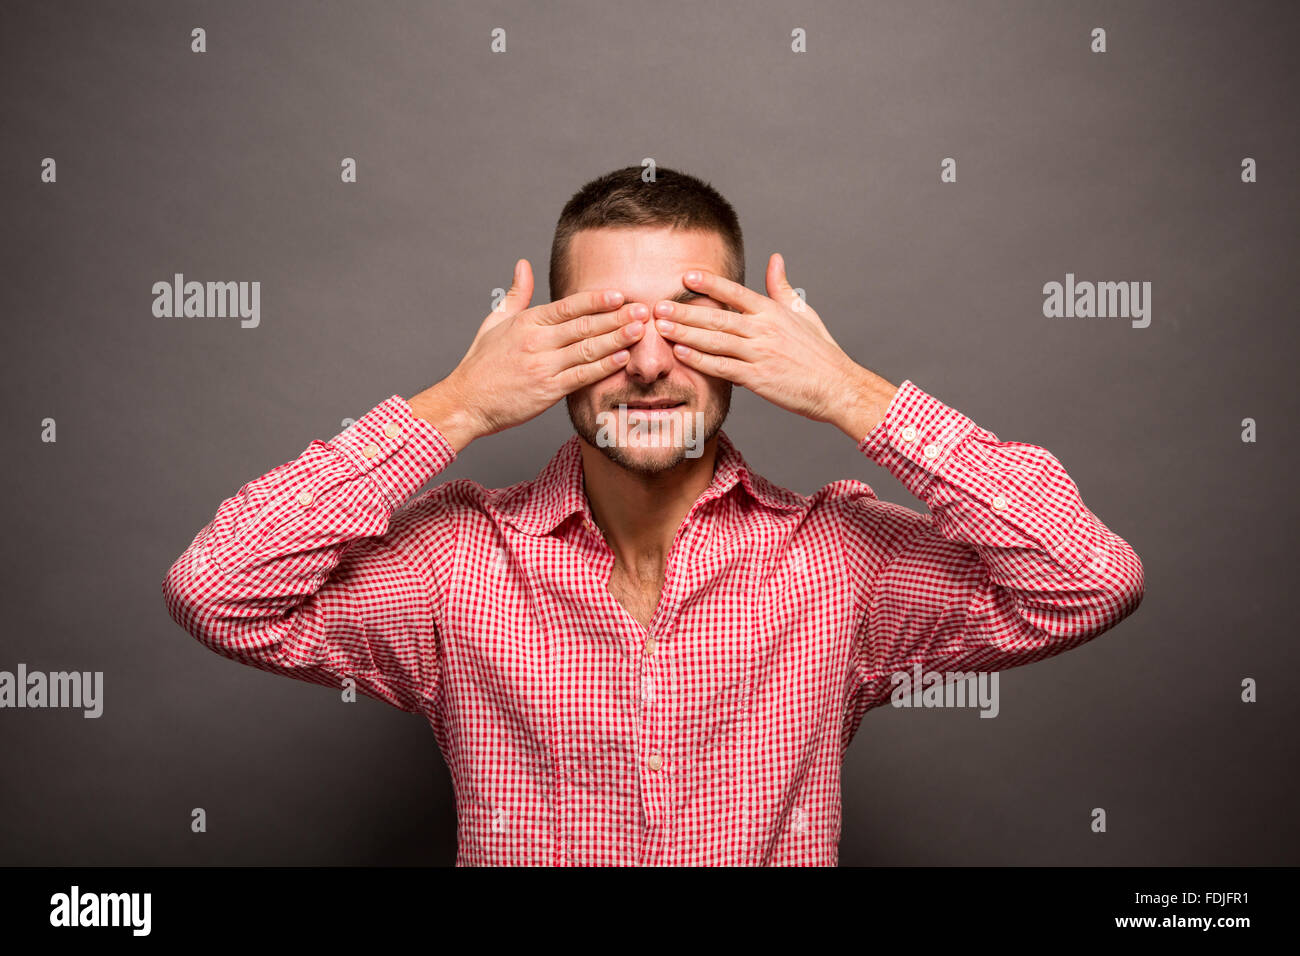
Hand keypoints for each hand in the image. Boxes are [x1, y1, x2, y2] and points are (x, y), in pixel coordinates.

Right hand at [408, 259, 647, 449]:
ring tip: (640, 330)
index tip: (619, 294)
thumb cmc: (480, 365)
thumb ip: (515, 294)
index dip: (596, 300)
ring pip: (587, 349)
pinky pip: (582, 376)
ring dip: (617, 339)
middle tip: (643, 309)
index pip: (568, 306)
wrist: (465, 402)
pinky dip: (604, 366)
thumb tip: (523, 265)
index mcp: (527, 322)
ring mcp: (543, 366)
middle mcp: (536, 342)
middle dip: (617, 317)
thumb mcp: (494, 322)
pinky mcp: (548, 390)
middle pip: (584, 325)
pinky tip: (622, 358)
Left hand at [650, 253, 896, 440]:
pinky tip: (682, 354)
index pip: (736, 292)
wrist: (837, 387)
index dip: (710, 284)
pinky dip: (701, 360)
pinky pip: (724, 367)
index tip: (686, 277)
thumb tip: (775, 259)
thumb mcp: (803, 313)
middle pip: (718, 316)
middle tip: (659, 306)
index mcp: (773, 312)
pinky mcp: (759, 378)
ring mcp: (761, 354)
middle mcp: (765, 330)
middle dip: (686, 311)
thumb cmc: (820, 352)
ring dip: (686, 333)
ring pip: (716, 340)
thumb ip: (782, 287)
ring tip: (662, 328)